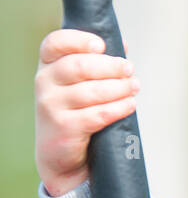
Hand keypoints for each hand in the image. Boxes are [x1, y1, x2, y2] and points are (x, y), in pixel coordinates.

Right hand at [35, 29, 138, 196]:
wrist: (59, 157)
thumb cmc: (74, 115)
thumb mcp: (77, 86)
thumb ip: (95, 64)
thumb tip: (124, 45)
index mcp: (47, 67)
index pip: (55, 43)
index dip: (78, 40)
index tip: (101, 45)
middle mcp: (44, 83)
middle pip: (78, 66)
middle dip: (109, 66)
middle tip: (129, 69)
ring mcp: (51, 106)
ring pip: (90, 91)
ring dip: (118, 88)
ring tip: (134, 87)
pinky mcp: (64, 128)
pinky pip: (96, 114)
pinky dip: (117, 108)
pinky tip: (130, 105)